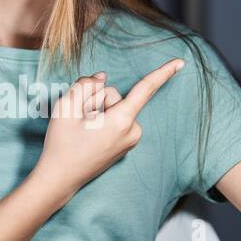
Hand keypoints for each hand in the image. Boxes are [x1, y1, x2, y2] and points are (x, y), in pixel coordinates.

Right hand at [31, 57, 184, 199]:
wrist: (60, 178)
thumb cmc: (62, 144)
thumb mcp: (66, 107)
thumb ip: (86, 84)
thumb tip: (102, 77)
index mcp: (122, 121)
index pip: (145, 89)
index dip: (163, 73)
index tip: (181, 62)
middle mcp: (132, 131)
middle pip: (113, 95)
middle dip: (95, 101)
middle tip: (79, 122)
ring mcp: (130, 140)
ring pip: (114, 107)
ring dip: (96, 112)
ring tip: (83, 132)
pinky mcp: (125, 144)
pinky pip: (115, 119)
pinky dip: (102, 121)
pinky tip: (88, 135)